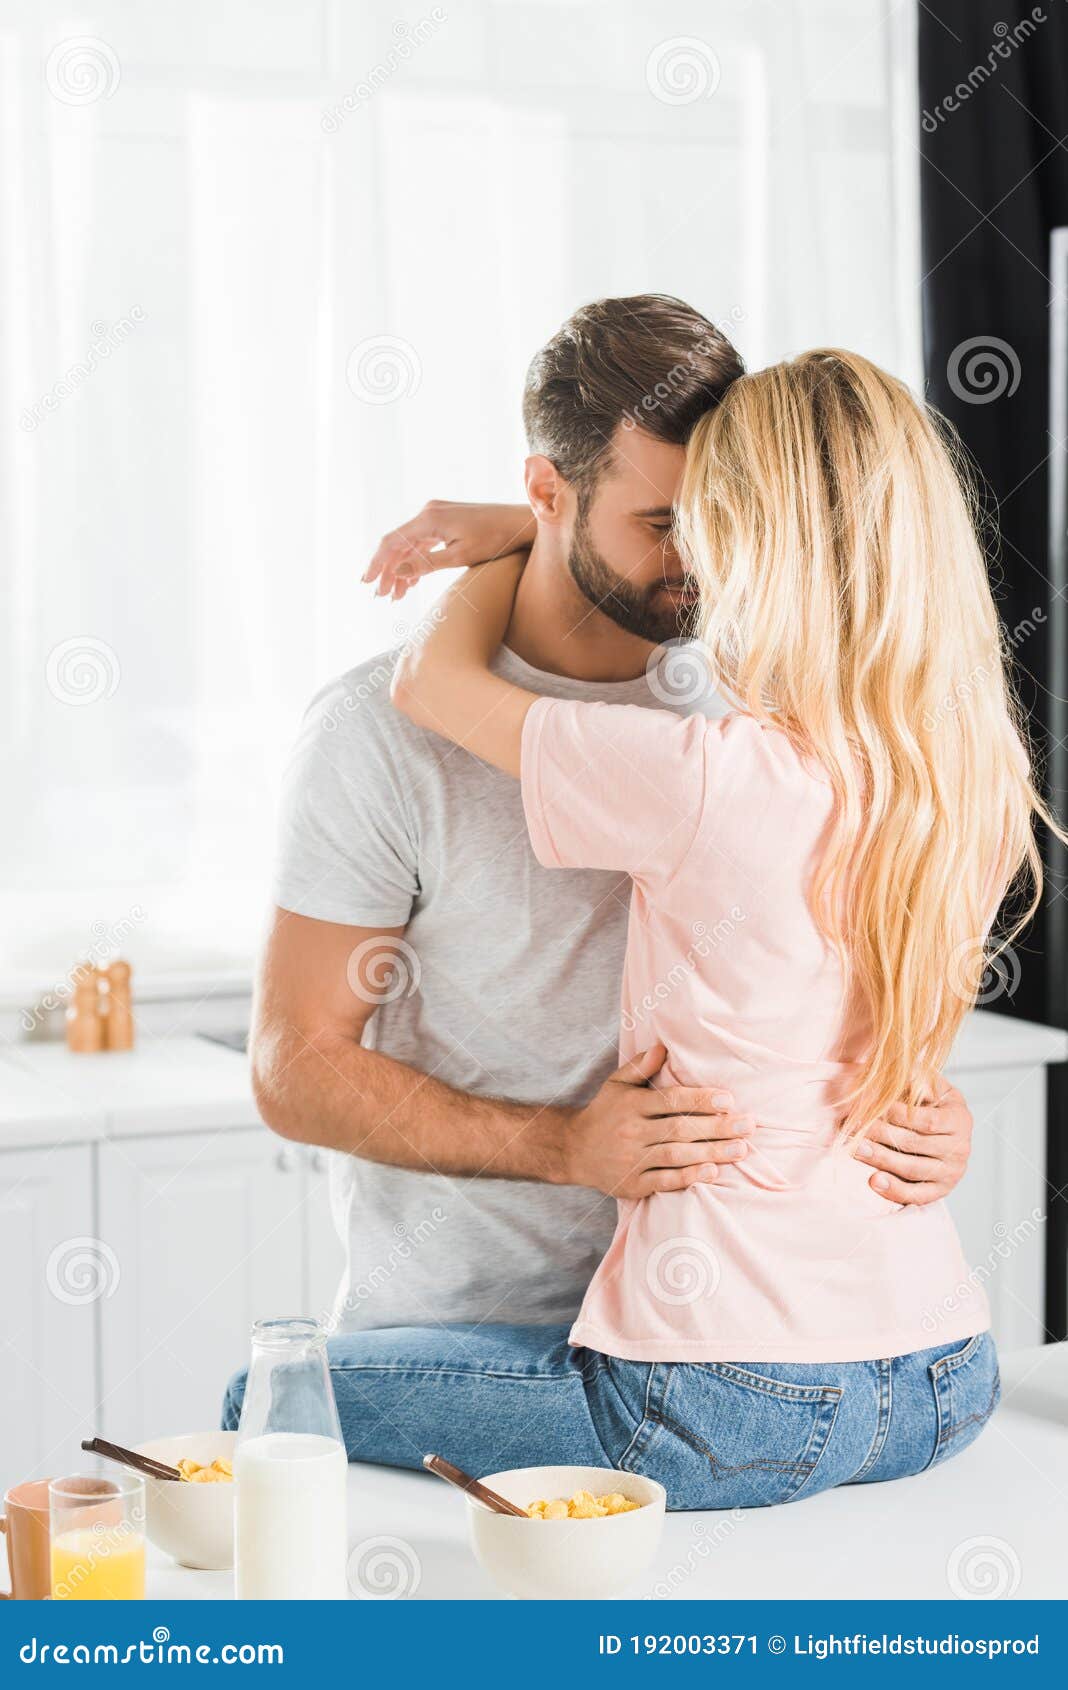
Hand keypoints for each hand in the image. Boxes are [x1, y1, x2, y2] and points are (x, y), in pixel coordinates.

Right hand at [364, 500, 535, 601]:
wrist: (520, 522)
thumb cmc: (496, 540)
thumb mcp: (461, 556)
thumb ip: (427, 564)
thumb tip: (398, 571)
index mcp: (430, 518)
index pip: (392, 542)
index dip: (377, 563)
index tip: (367, 582)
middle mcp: (429, 512)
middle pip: (398, 544)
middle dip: (388, 571)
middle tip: (382, 596)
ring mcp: (436, 515)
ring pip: (409, 545)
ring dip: (401, 569)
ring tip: (395, 595)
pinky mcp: (445, 521)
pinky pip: (422, 542)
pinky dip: (415, 561)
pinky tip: (410, 581)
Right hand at [561, 1044, 753, 1198]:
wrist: (573, 1151)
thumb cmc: (604, 1113)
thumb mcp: (616, 1084)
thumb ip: (640, 1067)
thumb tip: (664, 1046)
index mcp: (631, 1105)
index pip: (671, 1101)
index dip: (701, 1099)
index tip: (729, 1099)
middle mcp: (632, 1132)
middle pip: (680, 1129)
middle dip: (717, 1127)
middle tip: (749, 1125)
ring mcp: (632, 1160)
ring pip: (676, 1156)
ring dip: (711, 1153)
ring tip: (741, 1149)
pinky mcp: (633, 1184)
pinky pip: (665, 1181)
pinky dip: (689, 1177)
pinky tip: (713, 1172)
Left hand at [854, 1078, 972, 1204]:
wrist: (948, 1131)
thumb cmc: (933, 1103)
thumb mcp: (932, 1085)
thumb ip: (917, 1078)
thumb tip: (898, 1069)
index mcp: (959, 1119)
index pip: (927, 1121)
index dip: (897, 1115)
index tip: (870, 1106)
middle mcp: (960, 1148)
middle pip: (915, 1145)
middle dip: (880, 1135)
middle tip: (852, 1128)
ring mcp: (952, 1172)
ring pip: (912, 1169)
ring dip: (881, 1160)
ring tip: (855, 1149)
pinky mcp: (941, 1190)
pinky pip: (918, 1196)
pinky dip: (895, 1191)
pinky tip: (873, 1181)